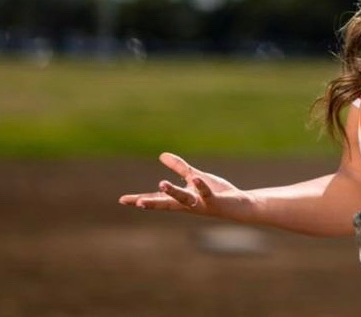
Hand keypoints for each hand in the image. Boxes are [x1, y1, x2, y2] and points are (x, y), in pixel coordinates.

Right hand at [118, 152, 247, 218]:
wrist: (238, 204)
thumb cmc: (215, 193)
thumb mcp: (194, 177)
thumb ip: (180, 168)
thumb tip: (161, 155)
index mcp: (181, 198)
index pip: (157, 199)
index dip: (140, 199)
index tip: (122, 200)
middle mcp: (188, 204)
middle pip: (167, 204)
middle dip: (152, 203)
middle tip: (138, 203)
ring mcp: (200, 204)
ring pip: (184, 199)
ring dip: (173, 192)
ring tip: (162, 183)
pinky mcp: (214, 201)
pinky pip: (206, 193)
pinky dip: (200, 186)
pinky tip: (195, 177)